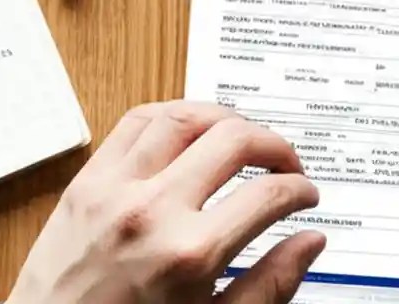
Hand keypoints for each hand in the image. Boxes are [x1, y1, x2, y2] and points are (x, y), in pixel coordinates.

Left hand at [7, 101, 324, 303]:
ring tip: (244, 138)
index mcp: (191, 255)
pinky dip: (173, 114)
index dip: (300, 190)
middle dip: (275, 145)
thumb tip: (311, 241)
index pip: (268, 195)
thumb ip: (270, 285)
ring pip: (186, 117)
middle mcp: (154, 211)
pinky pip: (136, 121)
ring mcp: (116, 189)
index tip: (304, 194)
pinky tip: (192, 129)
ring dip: (227, 119)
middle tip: (285, 164)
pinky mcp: (87, 180)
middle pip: (234, 140)